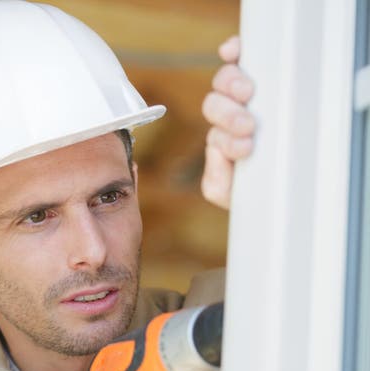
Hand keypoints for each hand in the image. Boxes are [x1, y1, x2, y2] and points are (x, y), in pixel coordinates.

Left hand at [201, 36, 255, 208]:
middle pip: (214, 105)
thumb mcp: (232, 193)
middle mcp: (227, 117)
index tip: (246, 148)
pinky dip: (232, 50)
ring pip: (224, 80)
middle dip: (229, 115)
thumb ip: (217, 180)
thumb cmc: (261, 184)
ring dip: (232, 84)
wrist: (282, 181)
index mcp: (222, 142)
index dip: (226, 139)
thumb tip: (216, 154)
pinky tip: (232, 51)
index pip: (216, 134)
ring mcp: (241, 95)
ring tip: (248, 92)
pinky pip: (236, 57)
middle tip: (248, 125)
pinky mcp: (258, 73)